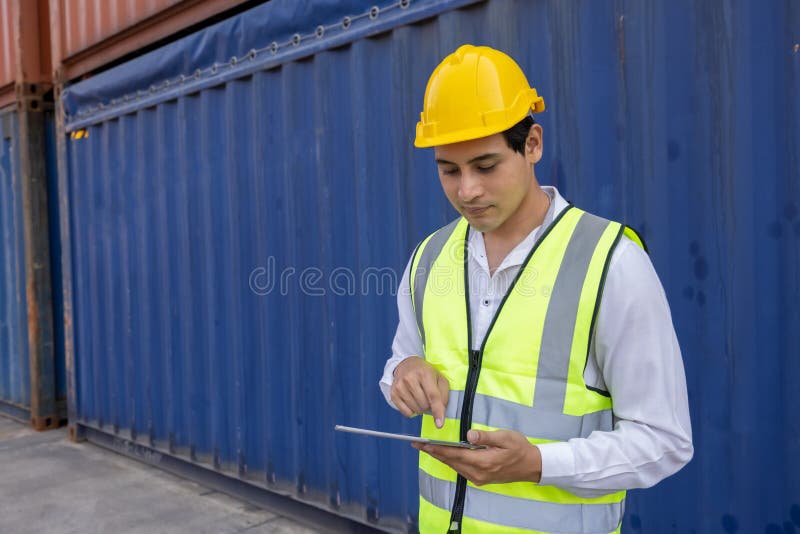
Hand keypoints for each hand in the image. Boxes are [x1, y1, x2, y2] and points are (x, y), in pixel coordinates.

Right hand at [390, 357, 449, 427]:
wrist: (406, 364)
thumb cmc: (425, 372)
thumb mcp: (439, 378)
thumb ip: (444, 394)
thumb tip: (441, 411)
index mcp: (424, 374)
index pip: (433, 396)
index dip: (437, 411)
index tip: (440, 423)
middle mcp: (410, 379)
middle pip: (424, 405)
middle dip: (429, 406)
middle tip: (428, 397)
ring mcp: (400, 386)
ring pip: (415, 410)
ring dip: (421, 408)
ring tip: (420, 397)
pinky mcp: (393, 393)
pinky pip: (406, 412)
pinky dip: (412, 411)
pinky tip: (413, 401)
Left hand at [412, 429, 541, 484]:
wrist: (531, 466)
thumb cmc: (519, 448)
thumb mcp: (505, 437)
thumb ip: (486, 436)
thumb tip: (469, 434)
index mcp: (483, 461)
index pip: (455, 454)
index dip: (438, 448)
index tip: (423, 444)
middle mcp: (478, 473)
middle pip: (451, 461)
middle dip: (433, 453)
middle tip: (417, 445)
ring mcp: (478, 478)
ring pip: (454, 466)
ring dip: (440, 457)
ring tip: (426, 448)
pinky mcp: (480, 479)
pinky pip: (460, 469)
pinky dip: (450, 461)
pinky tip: (444, 455)